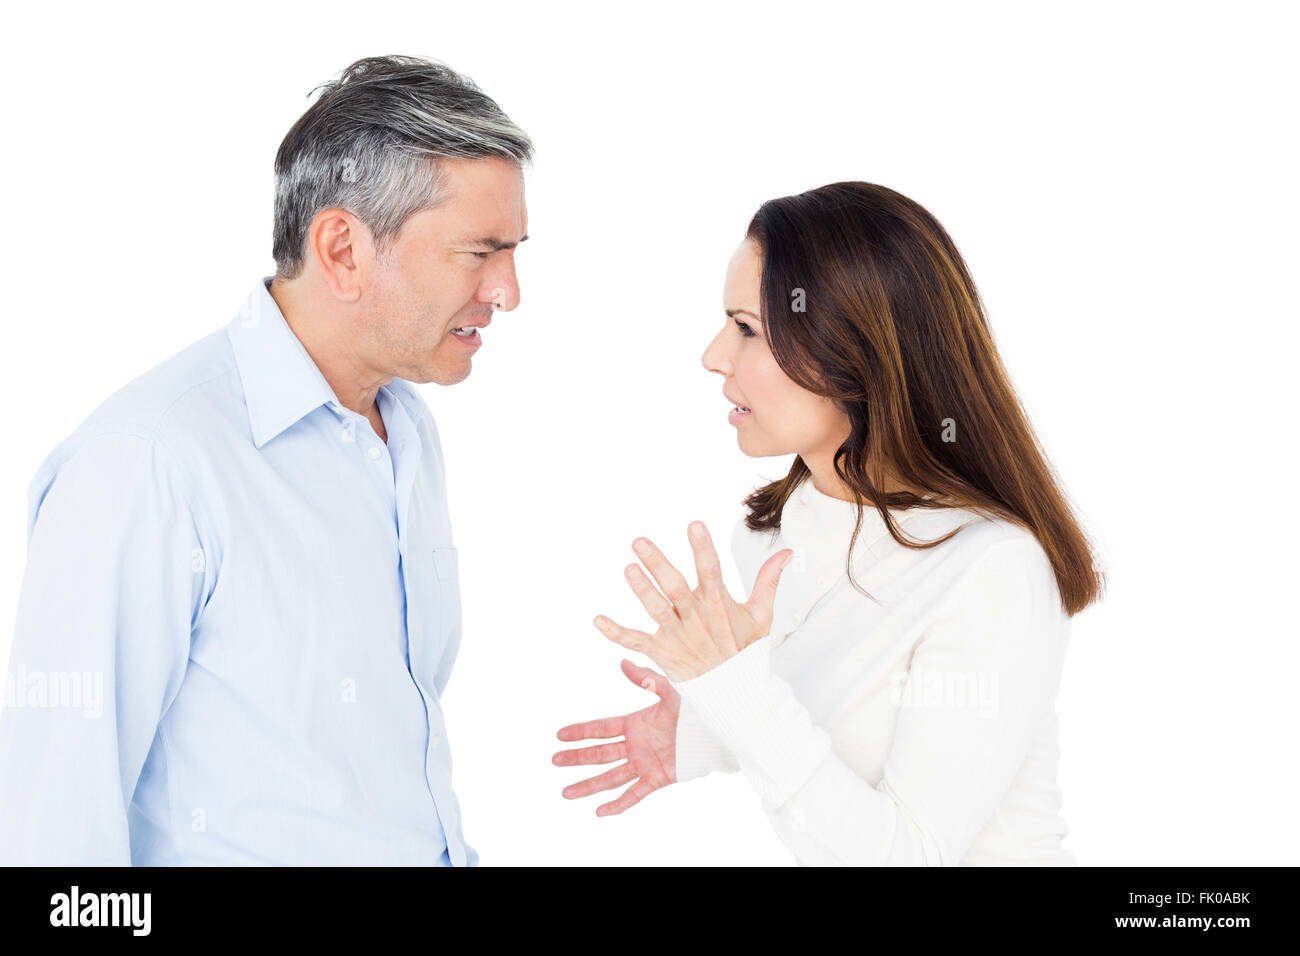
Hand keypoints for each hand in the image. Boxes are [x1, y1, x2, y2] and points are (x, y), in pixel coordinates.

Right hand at [553, 659, 679, 815]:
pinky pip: (634, 794)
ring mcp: (644, 764)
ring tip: (566, 792)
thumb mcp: (669, 691)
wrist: (717, 731)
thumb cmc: (694, 709)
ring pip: (611, 777)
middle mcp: (635, 745)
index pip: (601, 728)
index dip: (581, 731)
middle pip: (600, 754)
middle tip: (555, 760)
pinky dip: (618, 804)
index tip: (560, 735)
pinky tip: (600, 811)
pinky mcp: (657, 779)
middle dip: (577, 758)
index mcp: (635, 724)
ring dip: (589, 785)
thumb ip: (646, 679)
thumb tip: (623, 662)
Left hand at [593, 521, 793, 681]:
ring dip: (641, 589)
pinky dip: (615, 633)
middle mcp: (695, 618)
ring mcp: (677, 636)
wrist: (735, 693)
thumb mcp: (761, 615)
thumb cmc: (746, 651)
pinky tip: (597, 620)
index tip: (693, 525)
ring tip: (628, 568)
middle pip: (674, 587)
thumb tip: (787, 553)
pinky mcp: (661, 653)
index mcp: (718, 604)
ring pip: (656, 609)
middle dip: (657, 563)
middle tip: (639, 542)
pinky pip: (635, 642)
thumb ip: (769, 580)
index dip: (702, 548)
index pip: (711, 571)